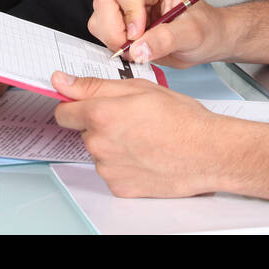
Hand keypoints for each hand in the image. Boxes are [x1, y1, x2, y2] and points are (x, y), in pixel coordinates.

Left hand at [51, 71, 230, 196]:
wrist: (207, 153)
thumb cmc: (181, 118)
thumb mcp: (139, 88)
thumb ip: (94, 86)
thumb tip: (60, 81)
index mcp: (101, 115)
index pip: (63, 112)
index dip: (75, 105)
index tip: (85, 105)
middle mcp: (99, 144)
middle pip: (85, 132)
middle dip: (101, 124)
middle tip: (132, 119)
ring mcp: (108, 169)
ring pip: (99, 152)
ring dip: (113, 145)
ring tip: (144, 138)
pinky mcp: (119, 187)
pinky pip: (112, 172)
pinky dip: (123, 165)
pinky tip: (146, 155)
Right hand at [88, 0, 227, 67]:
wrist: (205, 40)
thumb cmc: (205, 29)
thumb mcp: (192, 34)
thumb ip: (166, 40)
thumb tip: (138, 49)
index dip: (129, 14)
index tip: (138, 35)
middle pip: (105, 1)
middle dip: (116, 30)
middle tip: (134, 47)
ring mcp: (125, 1)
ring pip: (99, 17)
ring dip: (113, 39)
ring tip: (138, 48)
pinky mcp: (118, 18)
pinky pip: (101, 30)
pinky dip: (112, 44)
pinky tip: (134, 48)